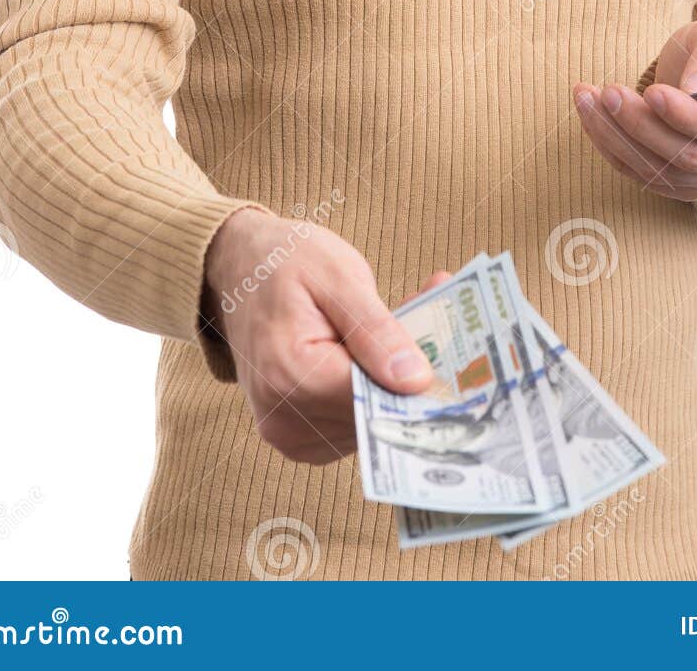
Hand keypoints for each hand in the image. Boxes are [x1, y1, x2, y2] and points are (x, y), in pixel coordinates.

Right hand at [202, 209, 449, 463]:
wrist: (237, 268)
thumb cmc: (284, 261)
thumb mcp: (337, 275)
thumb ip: (376, 330)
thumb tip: (417, 381)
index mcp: (290, 373)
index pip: (373, 398)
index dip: (419, 380)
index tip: (460, 357)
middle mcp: (284, 417)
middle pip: (374, 413)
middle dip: (412, 375)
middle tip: (442, 324)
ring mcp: (288, 433)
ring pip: (369, 421)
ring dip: (394, 382)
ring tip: (410, 324)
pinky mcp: (298, 436)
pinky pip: (353, 423)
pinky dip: (373, 389)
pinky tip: (381, 351)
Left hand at [573, 18, 696, 201]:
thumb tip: (696, 90)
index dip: (688, 118)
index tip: (652, 92)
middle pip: (693, 157)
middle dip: (642, 126)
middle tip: (607, 92)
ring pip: (666, 173)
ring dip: (619, 139)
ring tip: (588, 100)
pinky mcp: (690, 185)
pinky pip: (649, 178)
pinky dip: (615, 151)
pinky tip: (593, 120)